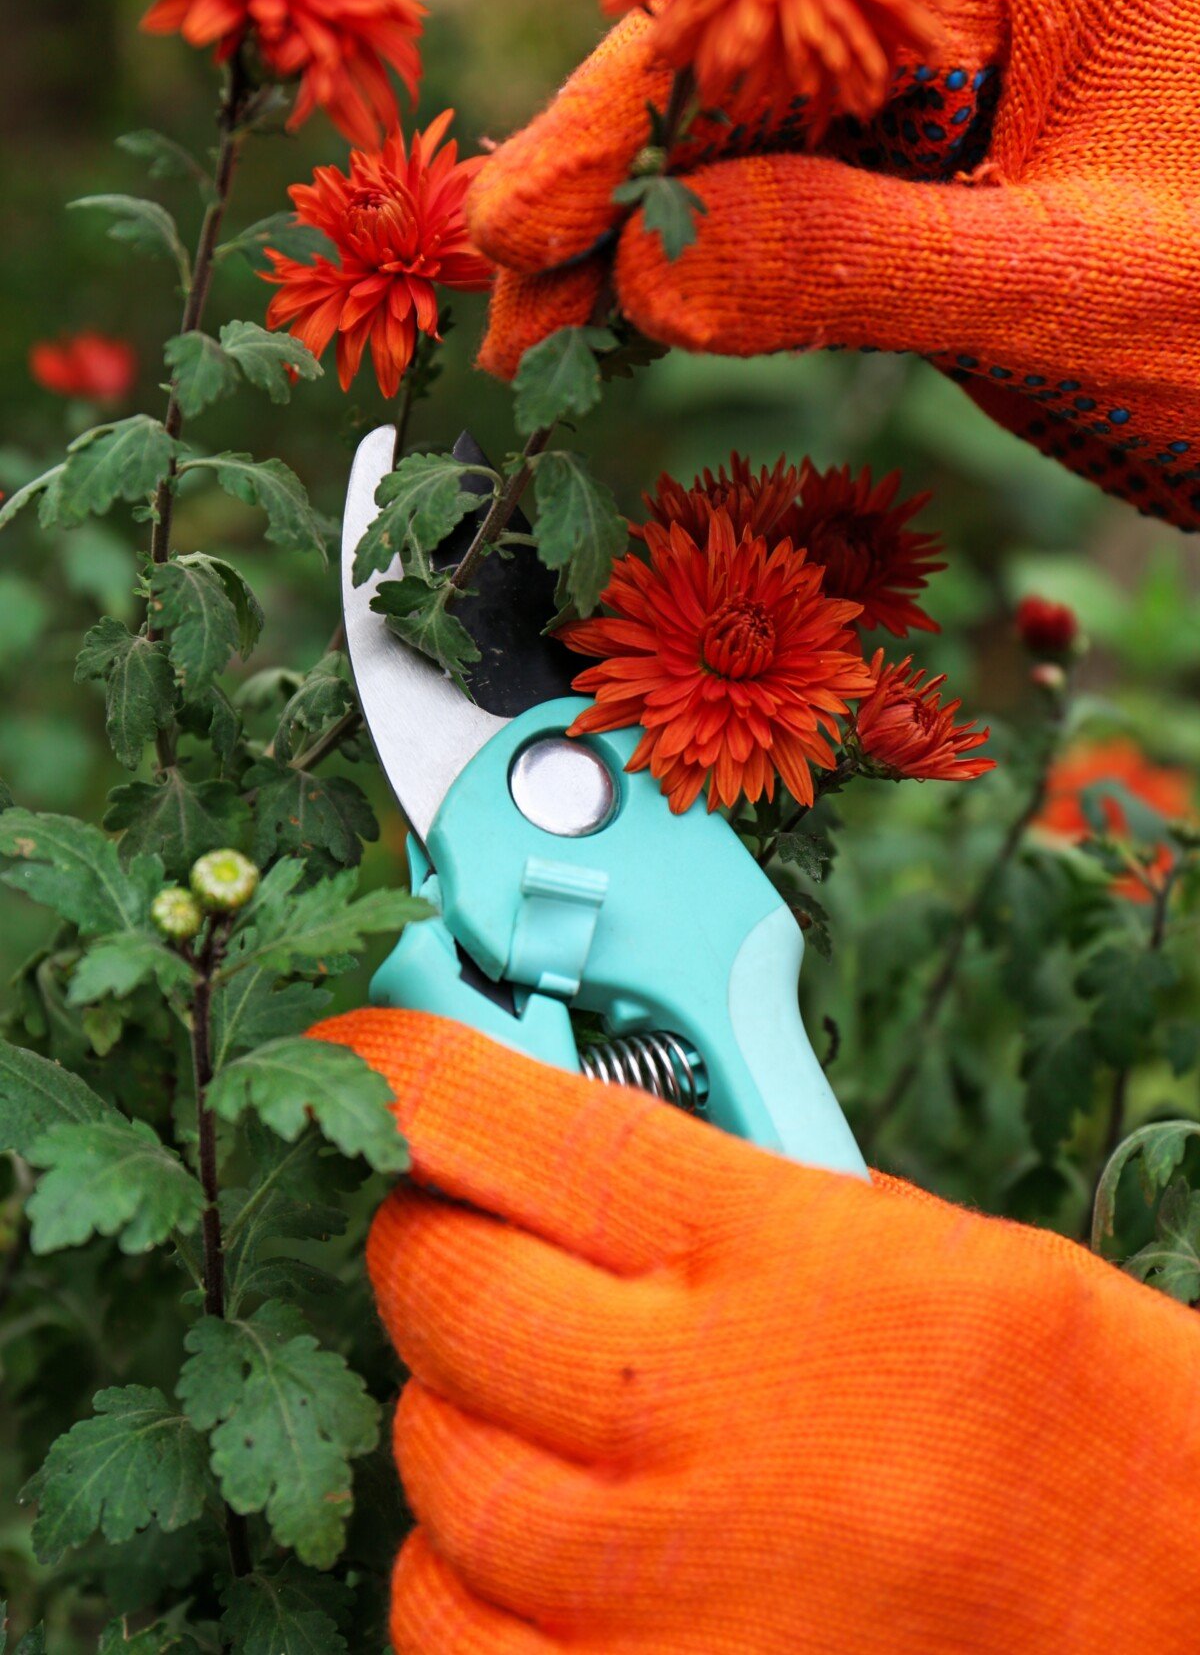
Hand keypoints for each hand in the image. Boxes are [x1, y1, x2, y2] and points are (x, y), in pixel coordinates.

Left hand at [318, 1007, 1199, 1653]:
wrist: (1150, 1585)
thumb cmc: (1031, 1392)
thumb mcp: (871, 1221)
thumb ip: (688, 1185)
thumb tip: (525, 1146)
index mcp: (755, 1249)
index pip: (490, 1115)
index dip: (396, 1064)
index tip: (363, 1049)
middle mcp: (681, 1412)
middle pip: (431, 1283)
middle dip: (437, 1243)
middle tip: (490, 1245)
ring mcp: (645, 1584)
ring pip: (426, 1460)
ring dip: (468, 1420)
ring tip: (564, 1417)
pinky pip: (446, 1626)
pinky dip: (475, 1575)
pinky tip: (558, 1546)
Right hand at [468, 0, 1199, 532]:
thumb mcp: (1066, 292)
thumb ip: (856, 265)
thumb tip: (643, 273)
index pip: (774, 20)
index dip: (626, 124)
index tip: (508, 226)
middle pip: (741, 76)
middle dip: (609, 193)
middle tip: (495, 302)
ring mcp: (951, 84)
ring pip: (752, 148)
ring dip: (635, 244)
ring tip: (529, 339)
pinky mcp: (938, 171)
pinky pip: (796, 210)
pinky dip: (707, 276)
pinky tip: (623, 325)